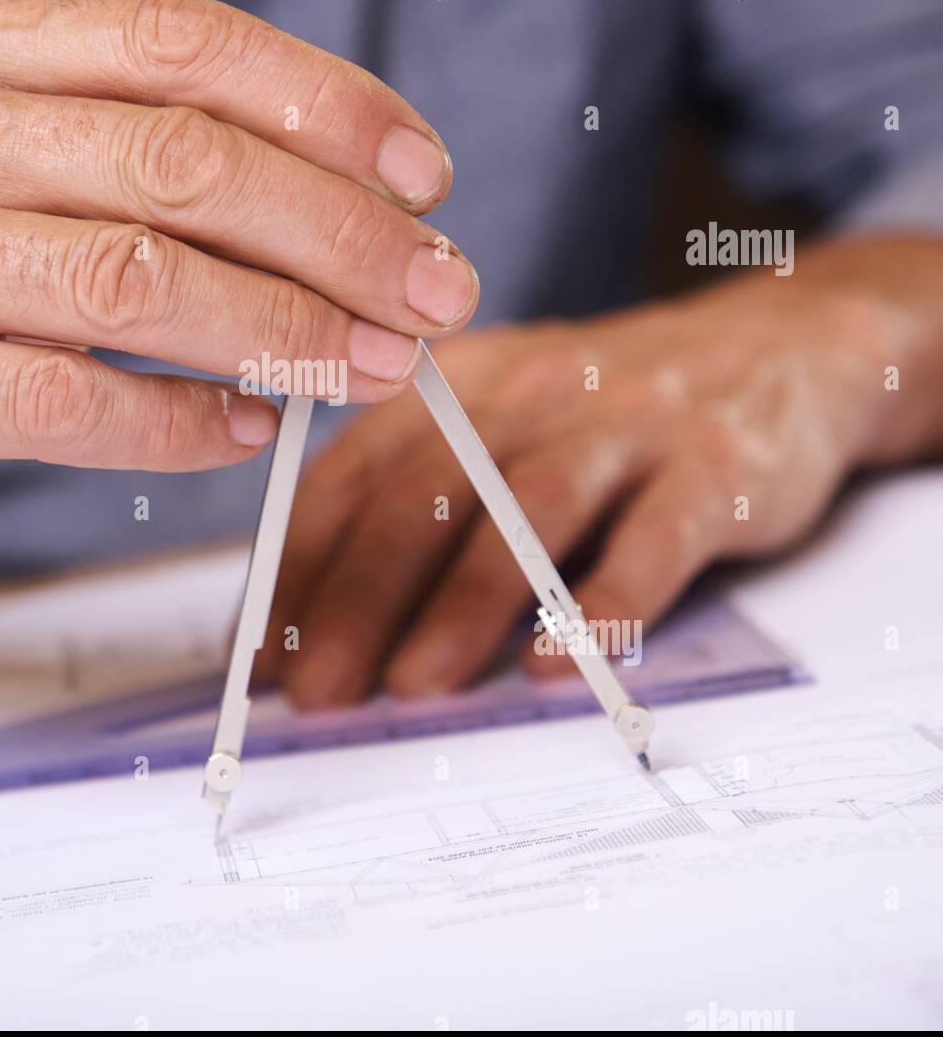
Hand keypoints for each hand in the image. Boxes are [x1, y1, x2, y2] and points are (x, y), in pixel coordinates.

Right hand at [0, 0, 477, 613]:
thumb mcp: (7, 184)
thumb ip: (143, 172)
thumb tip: (352, 215)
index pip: (178, 42)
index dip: (322, 105)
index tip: (422, 174)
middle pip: (177, 163)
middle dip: (338, 235)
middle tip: (433, 294)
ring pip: (128, 279)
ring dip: (284, 330)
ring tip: (369, 369)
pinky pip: (58, 398)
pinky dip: (178, 419)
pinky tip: (247, 429)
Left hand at [264, 238, 942, 706]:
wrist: (779, 350)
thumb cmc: (605, 412)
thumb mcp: (502, 419)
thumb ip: (420, 493)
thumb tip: (314, 618)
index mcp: (459, 380)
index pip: (354, 470)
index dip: (297, 561)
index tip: (256, 648)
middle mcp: (530, 389)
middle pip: (425, 491)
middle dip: (357, 596)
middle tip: (316, 687)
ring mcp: (624, 422)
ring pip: (526, 511)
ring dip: (462, 603)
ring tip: (414, 684)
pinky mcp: (712, 465)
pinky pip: (652, 538)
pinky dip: (604, 605)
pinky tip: (557, 664)